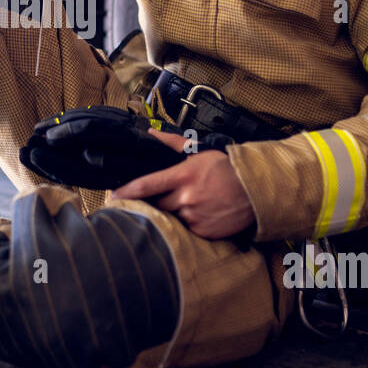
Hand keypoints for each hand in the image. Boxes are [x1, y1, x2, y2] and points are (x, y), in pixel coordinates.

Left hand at [110, 130, 256, 239]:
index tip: (112, 196)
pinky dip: (187, 224)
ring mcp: (195, 217)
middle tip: (150, 201)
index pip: (146, 185)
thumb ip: (173, 144)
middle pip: (155, 205)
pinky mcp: (204, 233)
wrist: (256, 190)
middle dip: (150, 204)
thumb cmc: (226, 168)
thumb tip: (151, 133)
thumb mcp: (200, 152)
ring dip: (171, 214)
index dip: (126, 192)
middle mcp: (187, 198)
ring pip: (171, 218)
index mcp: (183, 176)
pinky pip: (187, 231)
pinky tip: (197, 215)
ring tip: (183, 206)